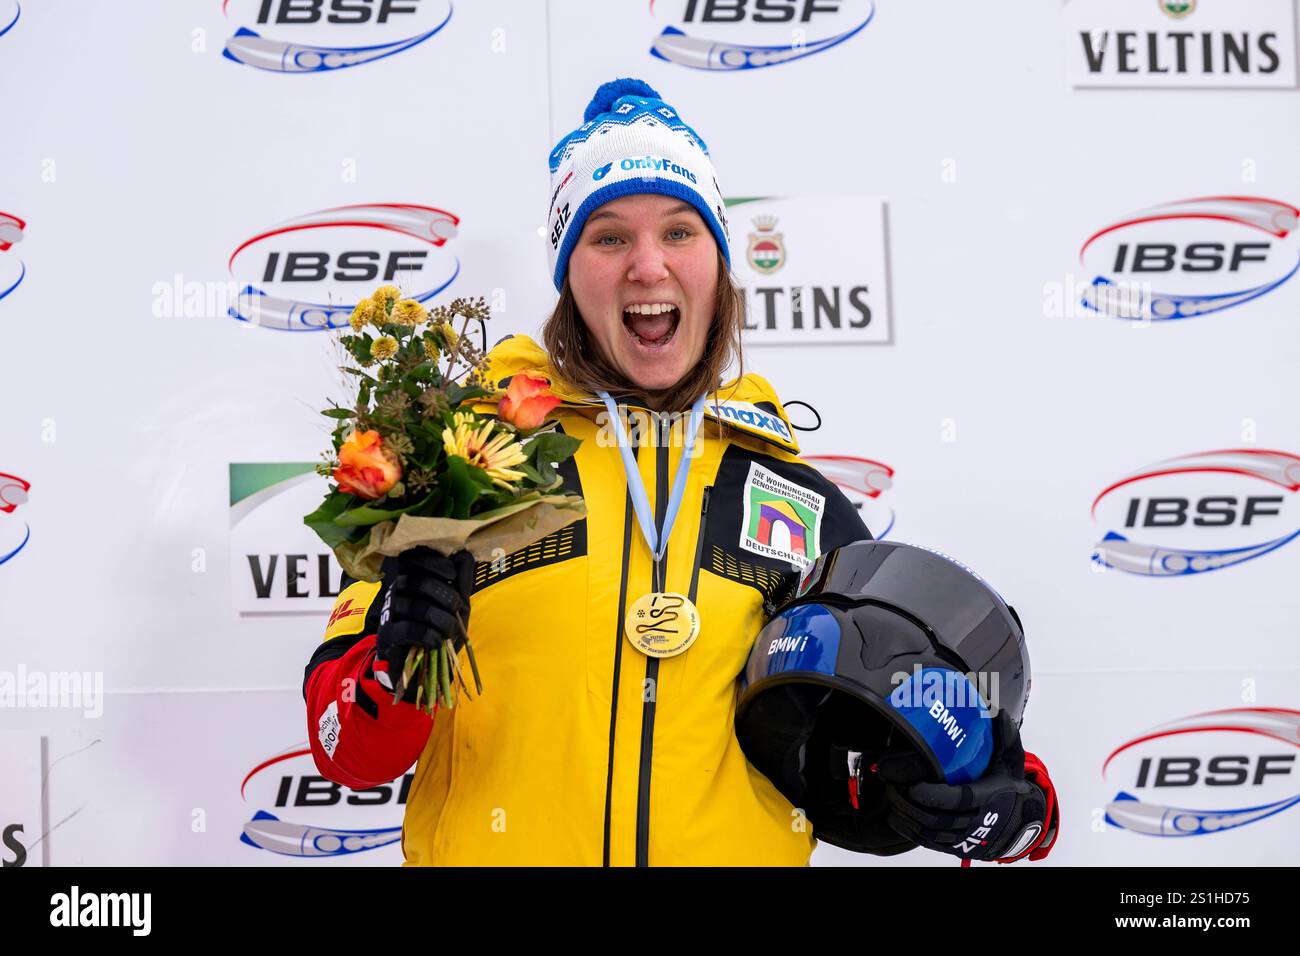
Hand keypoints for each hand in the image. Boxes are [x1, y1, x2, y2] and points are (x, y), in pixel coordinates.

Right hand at [372, 547, 475, 701]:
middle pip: (416, 581)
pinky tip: (437, 642)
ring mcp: (389, 614)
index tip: (452, 575)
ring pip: (415, 607)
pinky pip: (407, 630)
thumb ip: (461, 581)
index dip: (434, 562)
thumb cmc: (438, 630)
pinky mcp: (386, 637)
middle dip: (444, 594)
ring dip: (441, 619)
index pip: (413, 559)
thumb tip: (465, 554)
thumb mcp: (456, 605)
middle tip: (456, 608)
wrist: (422, 668)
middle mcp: (395, 592)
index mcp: (410, 579)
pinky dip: (428, 636)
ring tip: (450, 631)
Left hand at [875, 709, 1047, 862]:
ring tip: (891, 797)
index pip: (955, 800)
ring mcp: (965, 837)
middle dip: (909, 803)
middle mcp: (975, 821)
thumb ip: (1005, 738)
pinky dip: (910, 832)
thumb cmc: (1011, 789)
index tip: (912, 784)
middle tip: (892, 785)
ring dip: (906, 816)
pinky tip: (896, 818)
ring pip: (929, 832)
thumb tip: (998, 715)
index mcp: (987, 798)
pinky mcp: (956, 846)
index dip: (931, 795)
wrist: (1022, 821)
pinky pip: (929, 843)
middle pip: (936, 818)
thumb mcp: (1012, 761)